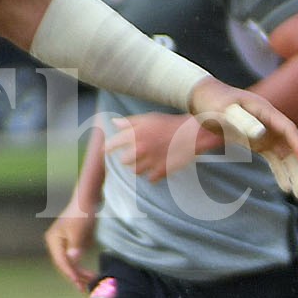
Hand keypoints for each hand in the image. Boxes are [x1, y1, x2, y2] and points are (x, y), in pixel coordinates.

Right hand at [44, 206, 98, 292]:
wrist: (88, 199)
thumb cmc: (83, 213)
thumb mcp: (80, 231)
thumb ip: (76, 247)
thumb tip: (72, 259)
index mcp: (54, 240)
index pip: (61, 261)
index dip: (70, 273)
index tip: (79, 283)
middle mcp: (55, 243)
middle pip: (64, 264)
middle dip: (75, 276)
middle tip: (85, 288)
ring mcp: (62, 243)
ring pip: (69, 263)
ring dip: (78, 273)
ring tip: (88, 283)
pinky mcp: (70, 242)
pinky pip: (74, 258)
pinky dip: (80, 266)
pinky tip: (87, 274)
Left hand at [103, 111, 217, 182]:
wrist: (192, 133)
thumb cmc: (169, 124)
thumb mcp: (148, 118)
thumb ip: (129, 122)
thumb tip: (114, 123)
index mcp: (135, 134)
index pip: (113, 144)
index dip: (108, 148)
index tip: (105, 151)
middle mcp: (140, 148)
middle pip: (124, 161)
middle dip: (129, 158)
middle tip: (138, 154)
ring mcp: (150, 161)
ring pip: (136, 171)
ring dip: (140, 167)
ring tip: (148, 160)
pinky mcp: (161, 171)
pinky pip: (150, 178)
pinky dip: (152, 175)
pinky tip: (158, 167)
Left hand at [186, 79, 297, 197]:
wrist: (203, 98)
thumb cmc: (214, 102)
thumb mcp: (225, 111)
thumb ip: (243, 122)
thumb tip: (262, 134)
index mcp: (267, 112)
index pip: (289, 130)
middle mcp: (271, 124)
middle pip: (294, 146)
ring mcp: (266, 134)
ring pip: (287, 156)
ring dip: (294, 174)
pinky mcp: (259, 143)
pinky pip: (275, 160)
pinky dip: (281, 173)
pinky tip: (286, 188)